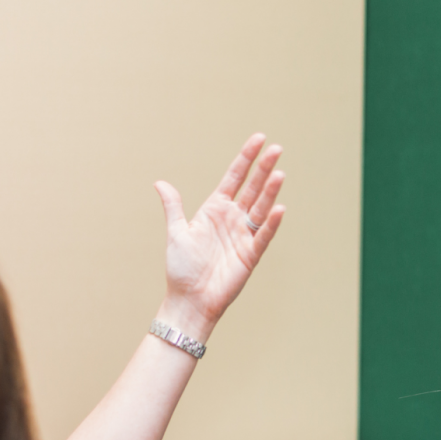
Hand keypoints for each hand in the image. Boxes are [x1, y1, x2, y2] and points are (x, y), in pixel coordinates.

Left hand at [153, 133, 285, 339]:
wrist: (189, 300)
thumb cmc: (181, 269)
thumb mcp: (176, 232)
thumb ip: (174, 206)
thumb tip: (161, 182)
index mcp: (214, 209)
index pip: (235, 178)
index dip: (246, 158)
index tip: (258, 139)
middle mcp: (232, 219)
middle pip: (252, 188)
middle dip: (264, 168)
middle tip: (275, 149)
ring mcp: (243, 236)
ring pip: (260, 208)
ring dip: (270, 191)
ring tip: (280, 172)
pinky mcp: (250, 254)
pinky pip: (263, 236)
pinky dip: (271, 223)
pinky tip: (278, 208)